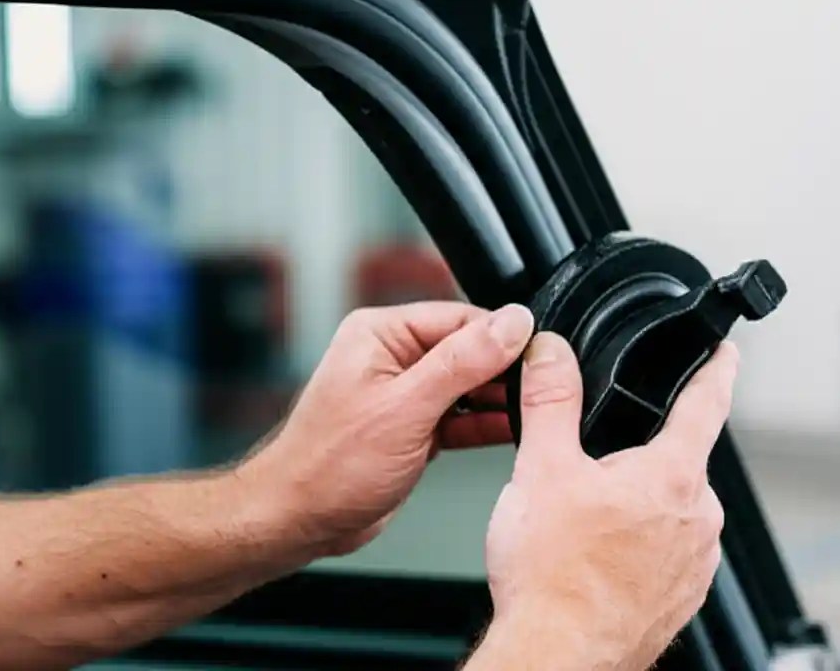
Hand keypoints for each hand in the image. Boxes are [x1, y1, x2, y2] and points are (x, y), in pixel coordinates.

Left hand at [238, 302, 533, 555]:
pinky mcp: (414, 428)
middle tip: (541, 387)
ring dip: (498, 400)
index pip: (460, 317)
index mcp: (381, 334)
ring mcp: (404, 394)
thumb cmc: (327, 465)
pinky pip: (461, 416)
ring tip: (534, 411)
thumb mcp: (406, 408)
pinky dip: (484, 425)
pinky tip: (512, 430)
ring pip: (469, 386)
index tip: (540, 352)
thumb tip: (511, 325)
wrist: (298, 521)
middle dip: (504, 371)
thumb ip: (463, 363)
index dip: (503, 336)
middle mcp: (393, 357)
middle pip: (469, 350)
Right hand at [471, 333, 735, 670]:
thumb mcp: (541, 470)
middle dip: (639, 460)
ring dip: (637, 509)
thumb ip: (550, 402)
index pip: (707, 404)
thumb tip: (552, 354)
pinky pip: (667, 555)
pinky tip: (597, 564)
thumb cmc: (554, 577)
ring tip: (584, 531)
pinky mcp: (681, 599)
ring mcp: (695, 564)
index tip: (726, 353)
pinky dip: (638, 551)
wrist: (557, 656)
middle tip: (587, 479)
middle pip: (677, 464)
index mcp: (674, 477)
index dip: (717, 369)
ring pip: (671, 512)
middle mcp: (698, 519)